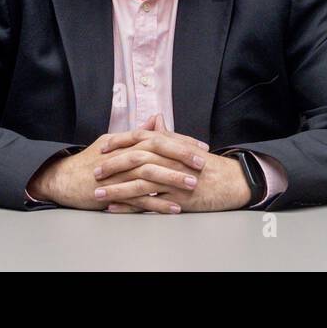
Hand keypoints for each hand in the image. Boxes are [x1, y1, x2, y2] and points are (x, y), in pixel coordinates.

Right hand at [26, 125, 204, 209]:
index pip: (156, 136)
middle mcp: (121, 153)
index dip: (179, 140)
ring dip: (172, 178)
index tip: (200, 147)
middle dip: (181, 155)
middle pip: (155, 150)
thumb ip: (136, 133)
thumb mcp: (113, 142)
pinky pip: (139, 198)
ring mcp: (116, 173)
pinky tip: (174, 208)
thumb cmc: (90, 162)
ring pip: (149, 172)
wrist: (62, 179)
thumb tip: (156, 121)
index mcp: (124, 141)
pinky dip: (157, 203)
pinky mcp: (112, 192)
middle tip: (202, 163)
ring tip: (192, 184)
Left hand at [97, 115, 252, 212]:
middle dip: (112, 166)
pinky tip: (116, 208)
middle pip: (135, 159)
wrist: (232, 181)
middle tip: (94, 172)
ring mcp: (174, 179)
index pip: (140, 138)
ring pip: (139, 182)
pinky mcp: (177, 198)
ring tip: (98, 194)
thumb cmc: (209, 165)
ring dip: (116, 188)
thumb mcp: (187, 146)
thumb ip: (168, 134)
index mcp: (171, 144)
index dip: (119, 142)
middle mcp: (170, 159)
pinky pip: (149, 203)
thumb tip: (155, 119)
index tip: (102, 147)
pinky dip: (130, 206)